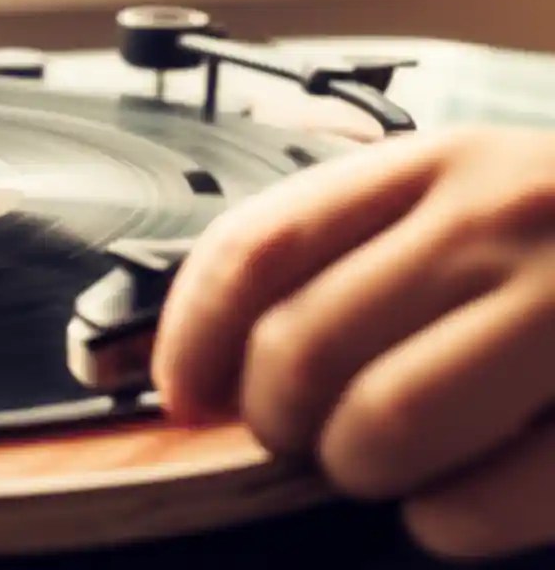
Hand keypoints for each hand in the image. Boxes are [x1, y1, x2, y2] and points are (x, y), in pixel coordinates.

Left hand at [152, 126, 554, 559]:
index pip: (258, 248)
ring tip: (381, 463)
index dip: (193, 336)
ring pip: (380, 428)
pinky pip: (477, 505)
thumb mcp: (458, 202)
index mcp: (437, 164)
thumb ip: (339, 256)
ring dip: (355, 471)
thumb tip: (199, 366)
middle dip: (277, 421)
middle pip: (302, 351)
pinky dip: (443, 523)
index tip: (182, 392)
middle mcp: (505, 218)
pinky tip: (454, 503)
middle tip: (304, 434)